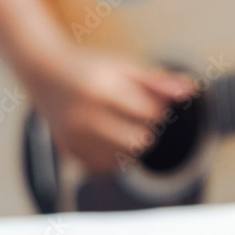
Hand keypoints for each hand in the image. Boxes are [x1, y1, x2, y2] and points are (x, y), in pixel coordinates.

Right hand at [29, 51, 194, 171]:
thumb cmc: (94, 68)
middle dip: (145, 127)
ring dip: (131, 143)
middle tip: (131, 112)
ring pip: (126, 157)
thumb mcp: (125, 67)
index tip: (142, 97)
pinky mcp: (69, 151)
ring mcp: (73, 136)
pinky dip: (114, 154)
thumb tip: (190, 92)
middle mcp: (83, 115)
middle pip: (141, 140)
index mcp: (101, 89)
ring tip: (119, 121)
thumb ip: (159, 81)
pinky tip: (105, 134)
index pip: (151, 113)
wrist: (43, 72)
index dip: (154, 106)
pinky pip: (108, 166)